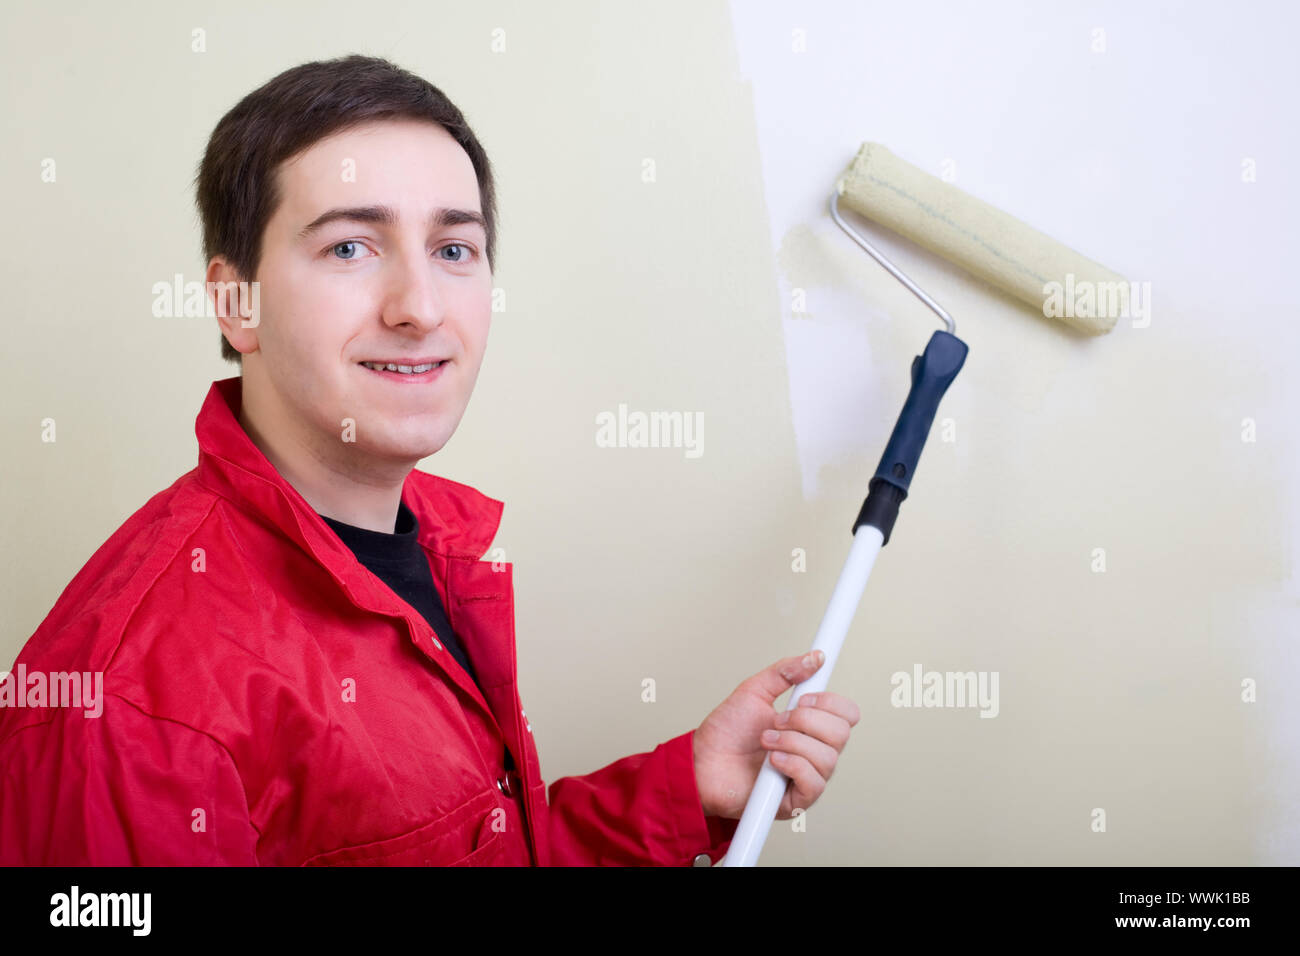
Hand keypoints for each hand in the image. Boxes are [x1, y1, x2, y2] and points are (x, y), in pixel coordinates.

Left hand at [692, 651, 859, 819]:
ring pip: (828, 757)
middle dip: (805, 721)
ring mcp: (808, 777)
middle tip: (776, 720)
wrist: (702, 761)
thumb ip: (785, 672)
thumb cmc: (726, 732)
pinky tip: (772, 762)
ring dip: (791, 742)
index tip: (802, 697)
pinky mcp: (796, 801)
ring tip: (766, 741)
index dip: (830, 701)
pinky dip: (792, 765)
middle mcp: (815, 751)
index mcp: (811, 726)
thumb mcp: (754, 691)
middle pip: (841, 733)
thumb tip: (815, 658)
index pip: (847, 714)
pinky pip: (814, 783)